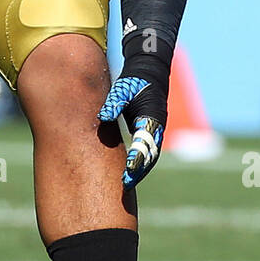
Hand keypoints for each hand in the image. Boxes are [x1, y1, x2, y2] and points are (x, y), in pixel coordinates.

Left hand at [99, 73, 164, 189]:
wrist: (148, 75)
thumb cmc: (134, 82)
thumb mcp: (123, 89)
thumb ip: (114, 102)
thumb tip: (103, 116)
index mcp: (152, 118)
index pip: (146, 142)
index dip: (138, 157)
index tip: (129, 169)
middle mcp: (155, 128)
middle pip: (150, 154)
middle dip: (139, 170)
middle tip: (126, 183)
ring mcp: (153, 132)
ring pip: (150, 156)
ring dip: (140, 170)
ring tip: (126, 185)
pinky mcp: (147, 133)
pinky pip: (145, 152)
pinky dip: (139, 164)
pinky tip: (128, 174)